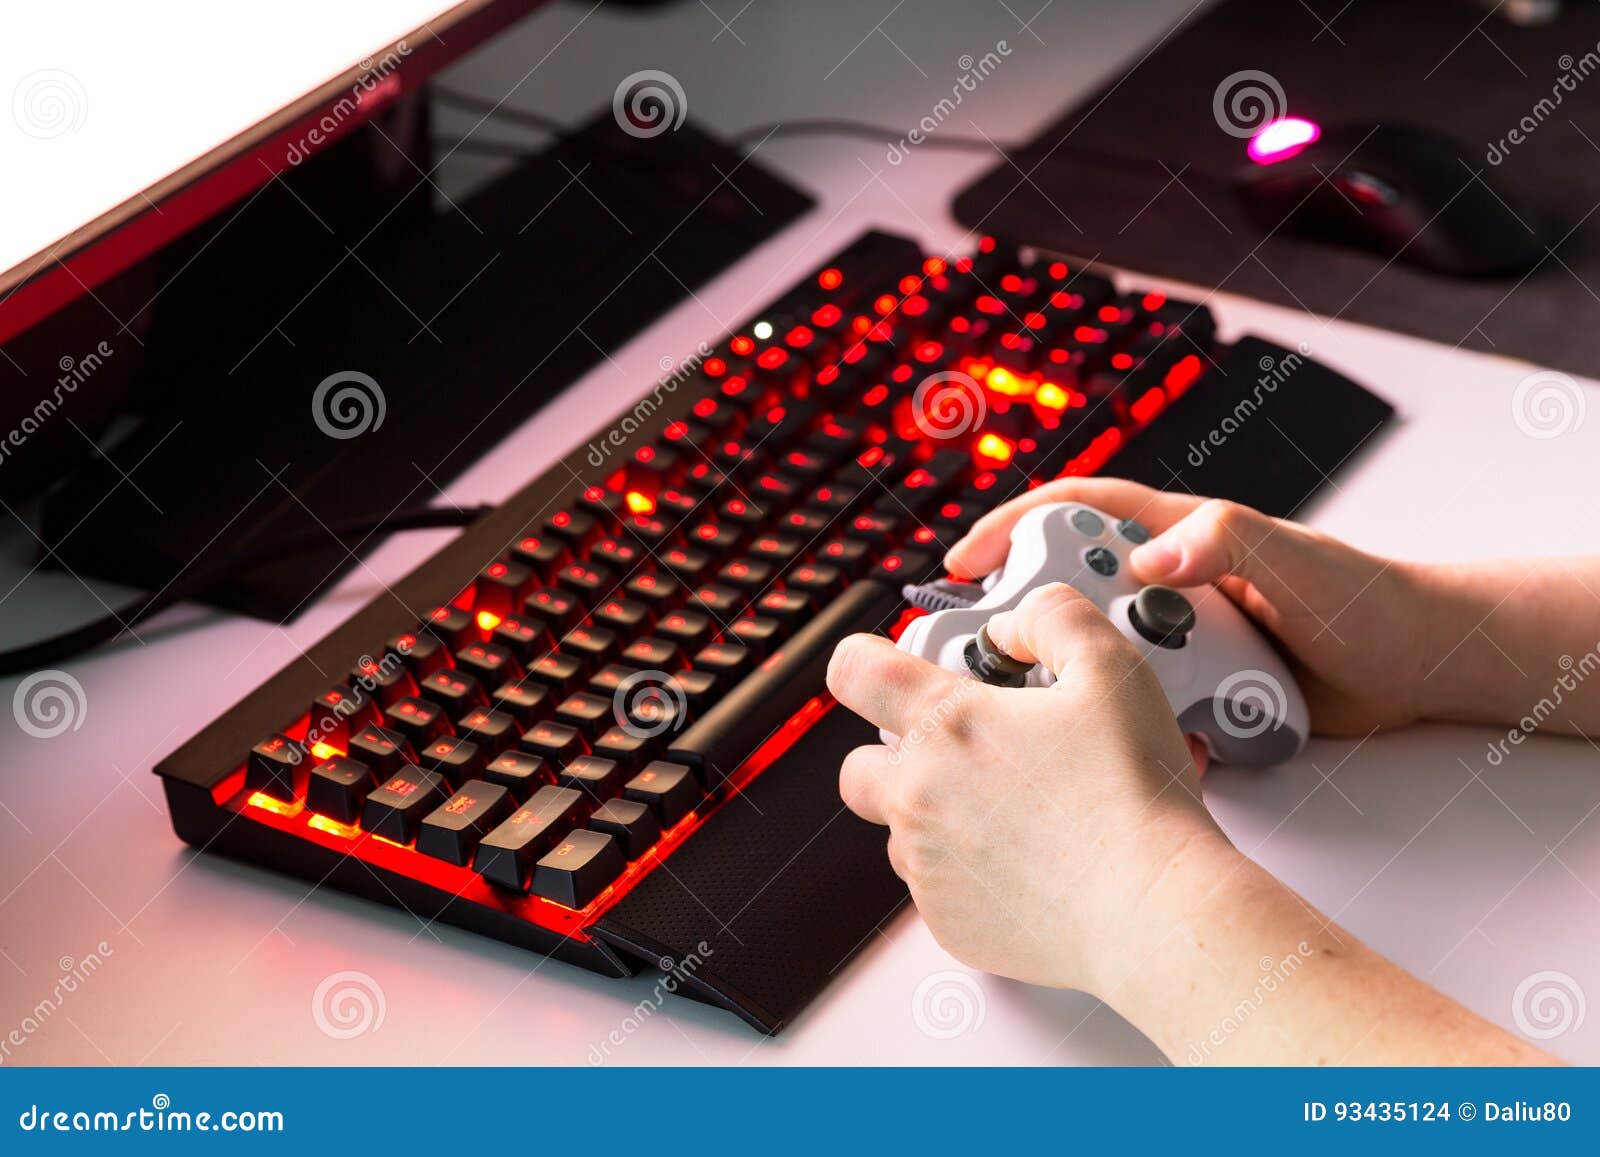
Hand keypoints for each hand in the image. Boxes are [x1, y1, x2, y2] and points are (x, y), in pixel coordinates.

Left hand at [826, 581, 1224, 994]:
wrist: (1153, 909)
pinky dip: (968, 873)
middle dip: (898, 754)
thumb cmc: (1133, 797)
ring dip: (936, 817)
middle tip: (963, 755)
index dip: (865, 660)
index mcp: (946, 726)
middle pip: (858, 764)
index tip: (885, 668)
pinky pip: (936, 889)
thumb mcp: (1111, 669)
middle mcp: (918, 796)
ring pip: (900, 832)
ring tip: (1012, 813)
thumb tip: (1015, 626)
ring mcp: (928, 864)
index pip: (854, 670)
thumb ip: (1054, 619)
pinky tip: (1027, 863)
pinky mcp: (948, 923)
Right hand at [944, 477, 1433, 734]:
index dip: (1013, 527)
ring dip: (1076, 688)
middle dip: (1022, 621)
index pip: (1078, 512)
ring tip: (1052, 718)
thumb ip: (1226, 542)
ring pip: (1101, 661)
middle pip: (1070, 593)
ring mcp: (1182, 641)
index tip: (964, 560)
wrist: (1418, 666)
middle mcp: (1169, 586)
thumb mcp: (1296, 561)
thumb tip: (1150, 560)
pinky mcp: (1199, 691)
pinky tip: (1133, 755)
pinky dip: (1130, 732)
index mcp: (1181, 538)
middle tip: (985, 658)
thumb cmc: (1367, 598)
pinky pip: (1144, 710)